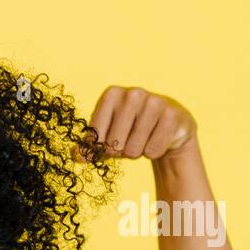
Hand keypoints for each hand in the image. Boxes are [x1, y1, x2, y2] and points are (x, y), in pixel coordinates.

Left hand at [81, 86, 197, 162]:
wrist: (167, 128)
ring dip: (137, 153)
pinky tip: (158, 139)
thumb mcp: (107, 136)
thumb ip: (89, 147)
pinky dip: (153, 152)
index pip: (95, 136)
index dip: (101, 147)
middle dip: (120, 151)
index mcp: (112, 94)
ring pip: (133, 149)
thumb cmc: (130, 131)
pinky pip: (153, 150)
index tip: (109, 140)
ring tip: (144, 139)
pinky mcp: (172, 115)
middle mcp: (133, 93)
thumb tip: (76, 156)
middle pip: (114, 144)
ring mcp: (155, 102)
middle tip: (130, 140)